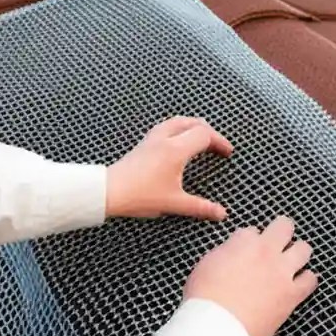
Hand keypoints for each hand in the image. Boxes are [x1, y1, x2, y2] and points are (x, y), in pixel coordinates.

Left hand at [106, 117, 232, 220]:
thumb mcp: (174, 204)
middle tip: (216, 144)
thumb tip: (220, 213)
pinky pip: (164, 128)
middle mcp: (165, 139)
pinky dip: (177, 129)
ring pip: (176, 122)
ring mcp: (152, 139)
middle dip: (208, 131)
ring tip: (199, 136)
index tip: (227, 153)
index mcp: (176, 150)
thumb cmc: (140, 195)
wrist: (108, 191)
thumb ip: (200, 207)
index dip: (219, 142)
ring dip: (191, 126)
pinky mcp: (142, 145)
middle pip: (192, 123)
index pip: (204, 135)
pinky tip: (176, 141)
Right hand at [184, 216, 318, 335]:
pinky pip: (310, 280)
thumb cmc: (205, 298)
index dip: (250, 239)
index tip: (247, 248)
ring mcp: (282, 272)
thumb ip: (225, 253)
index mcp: (244, 242)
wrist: (218, 326)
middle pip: (284, 226)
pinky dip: (307, 279)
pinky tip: (301, 282)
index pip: (252, 230)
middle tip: (278, 239)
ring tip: (293, 259)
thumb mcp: (206, 264)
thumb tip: (233, 252)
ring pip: (304, 249)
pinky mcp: (292, 294)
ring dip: (298, 252)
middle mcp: (267, 252)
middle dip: (281, 230)